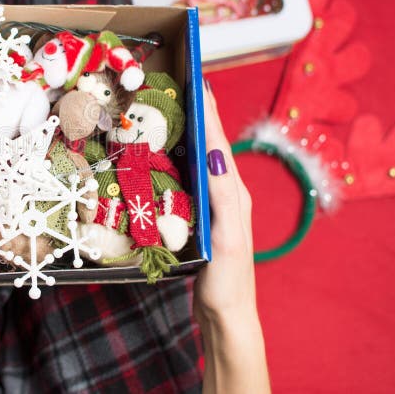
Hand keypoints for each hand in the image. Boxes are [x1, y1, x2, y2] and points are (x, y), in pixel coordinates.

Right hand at [193, 81, 269, 393]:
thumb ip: (223, 199)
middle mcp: (225, 192)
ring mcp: (212, 203)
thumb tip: (213, 156)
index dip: (207, 110)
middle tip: (178, 84)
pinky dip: (176, 156)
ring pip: (198, 158)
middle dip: (196, 112)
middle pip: (209, 143)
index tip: (196, 81)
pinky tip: (161, 153)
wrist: (225, 314)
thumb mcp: (227, 239)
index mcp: (232, 192)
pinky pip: (187, 176)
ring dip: (186, 130)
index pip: (217, 142)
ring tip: (168, 107)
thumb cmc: (227, 280)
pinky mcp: (199, 214)